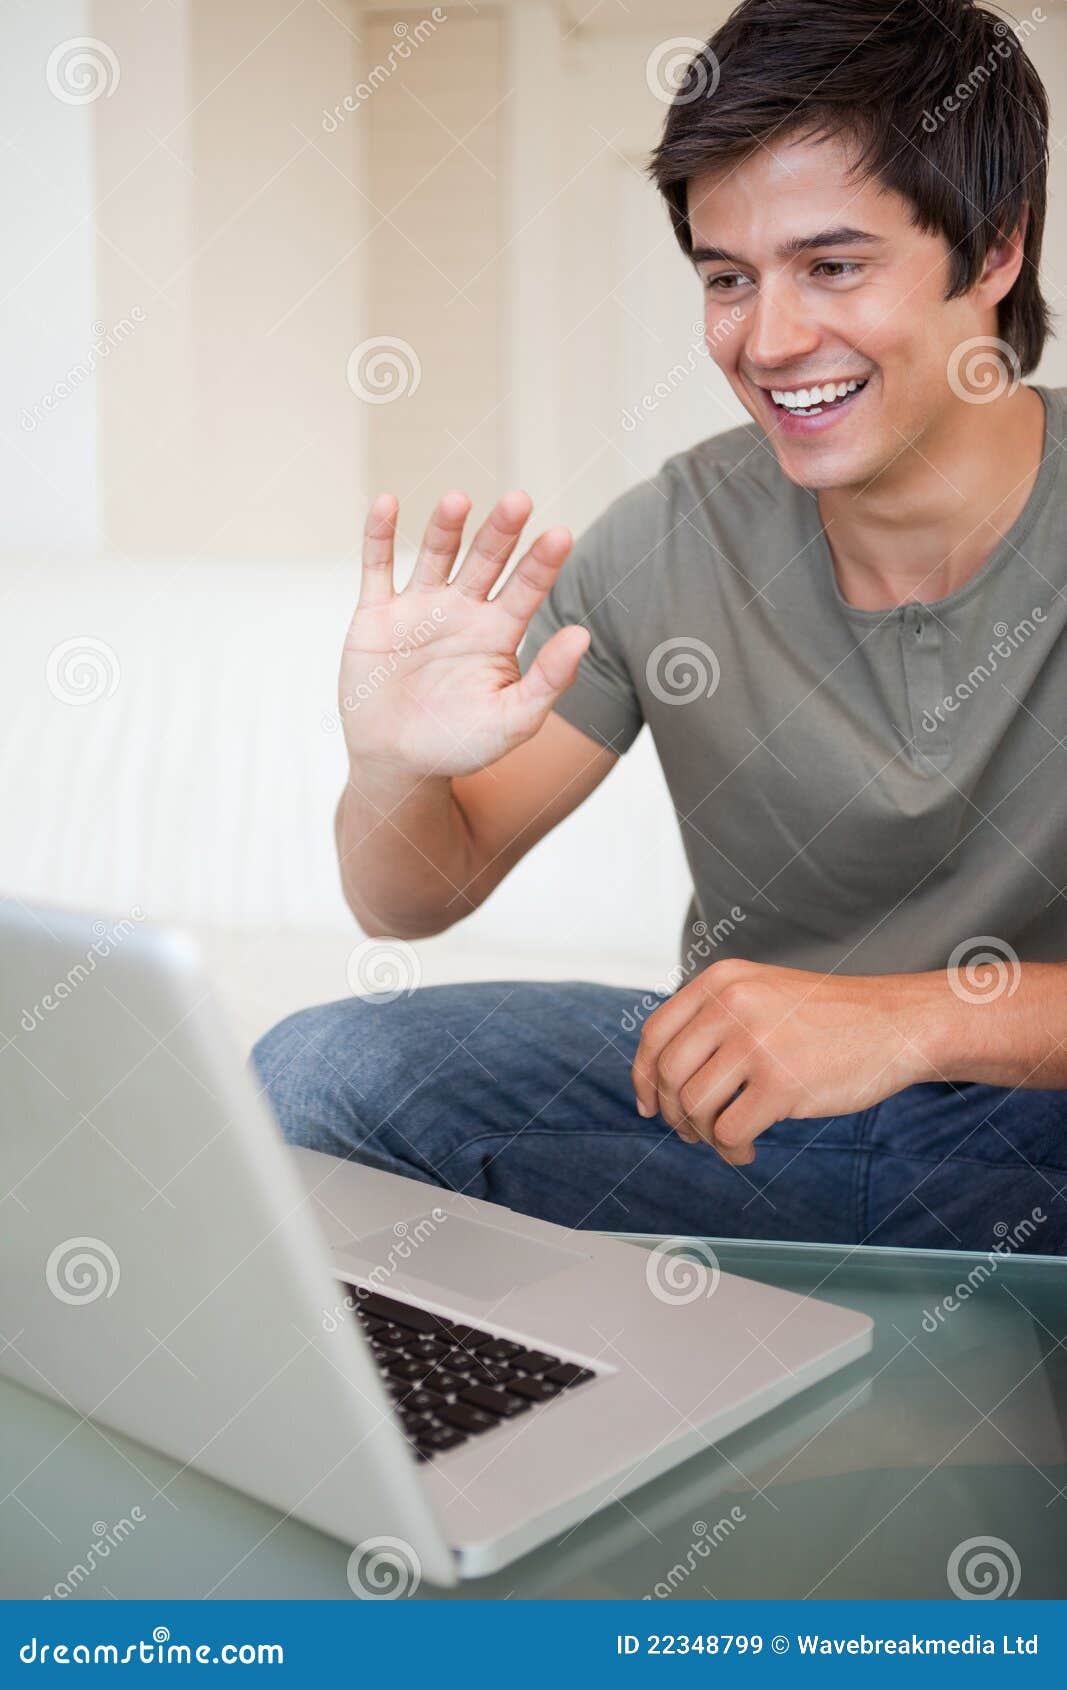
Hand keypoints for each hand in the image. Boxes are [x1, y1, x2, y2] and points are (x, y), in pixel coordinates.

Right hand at [340, 488, 589, 778]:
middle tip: (518, 501)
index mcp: (499, 632)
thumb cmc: (460, 745)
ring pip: (435, 555)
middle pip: (485, 559)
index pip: (527, 587)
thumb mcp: (513, 721)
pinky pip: (377, 567)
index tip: (561, 535)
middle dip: (500, 531)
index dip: (542, 562)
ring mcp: (419, 608)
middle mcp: (463, 610)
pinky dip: (379, 535)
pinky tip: (387, 503)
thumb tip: (583, 636)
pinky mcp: (376, 614)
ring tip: (458, 500)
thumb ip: (549, 681)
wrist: (397, 764)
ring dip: (446, 527)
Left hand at [631, 960, 941, 1163]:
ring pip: (693, 1105)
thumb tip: (663, 1078)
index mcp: (722, 981)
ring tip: (727, 1139)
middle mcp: (731, 1005)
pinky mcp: (780, 1083)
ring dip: (704, 1135)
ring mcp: (755, 1042)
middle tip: (693, 1132)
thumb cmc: (831, 1018)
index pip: (655, 1034)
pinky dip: (730, 1150)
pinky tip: (748, 1149)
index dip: (643, 1076)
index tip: (650, 1106)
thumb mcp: (762, 994)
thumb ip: (716, 1019)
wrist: (898, 1023)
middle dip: (674, 1113)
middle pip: (668, 1074)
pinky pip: (728, 1131)